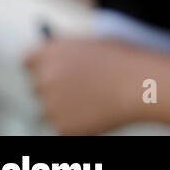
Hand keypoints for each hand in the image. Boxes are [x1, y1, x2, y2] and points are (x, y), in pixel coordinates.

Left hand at [23, 36, 144, 134]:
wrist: (141, 84)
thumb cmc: (125, 59)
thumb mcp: (95, 43)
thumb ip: (70, 51)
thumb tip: (59, 61)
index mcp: (50, 53)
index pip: (29, 59)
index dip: (41, 64)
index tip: (49, 68)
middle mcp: (44, 78)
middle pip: (38, 85)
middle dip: (55, 87)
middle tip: (80, 87)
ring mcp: (51, 105)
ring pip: (50, 108)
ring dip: (66, 106)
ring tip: (97, 99)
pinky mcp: (62, 126)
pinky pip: (64, 125)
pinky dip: (79, 122)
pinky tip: (100, 111)